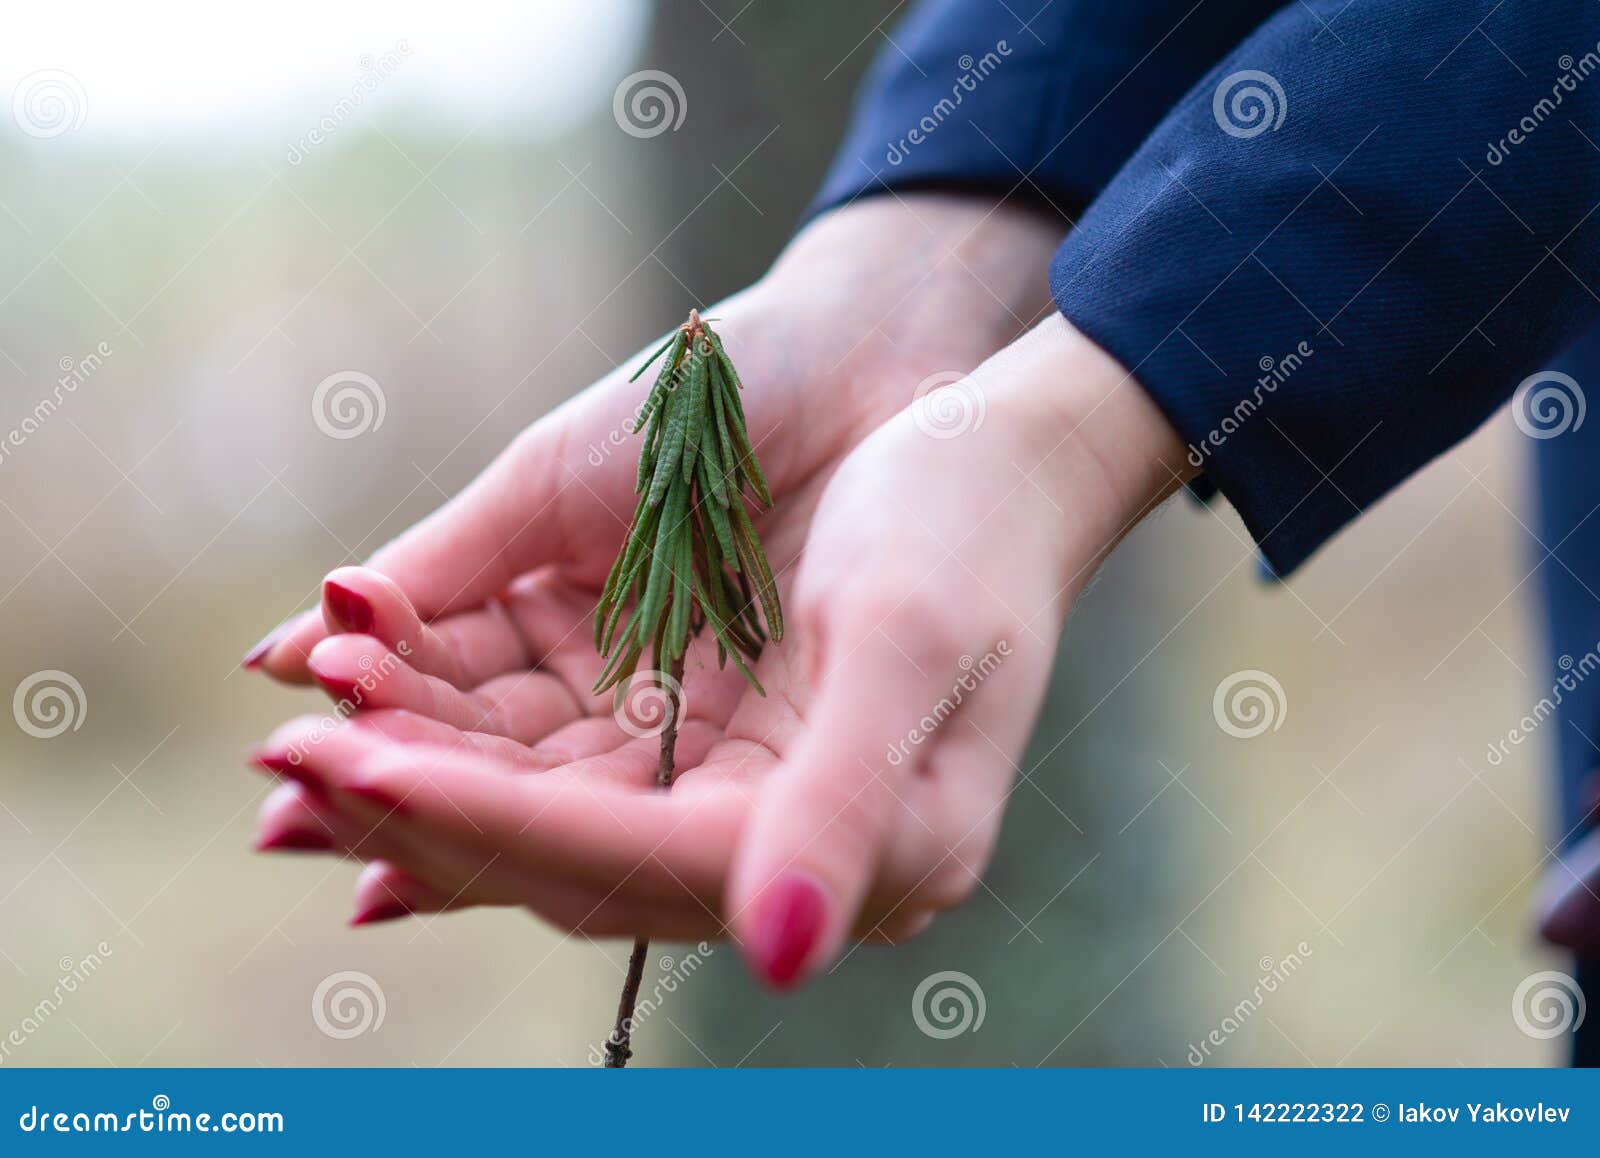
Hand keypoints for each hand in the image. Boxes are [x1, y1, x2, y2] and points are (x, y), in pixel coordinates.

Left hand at [251, 313, 1191, 987]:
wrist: (1000, 454)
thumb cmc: (966, 528)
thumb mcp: (908, 644)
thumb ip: (841, 805)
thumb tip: (776, 958)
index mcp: (867, 850)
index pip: (639, 861)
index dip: (493, 823)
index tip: (359, 768)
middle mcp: (792, 845)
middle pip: (577, 858)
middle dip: (429, 807)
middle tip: (291, 760)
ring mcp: (750, 797)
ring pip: (558, 816)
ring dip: (434, 775)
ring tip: (307, 736)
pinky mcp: (717, 746)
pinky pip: (573, 769)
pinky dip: (477, 743)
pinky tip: (382, 727)